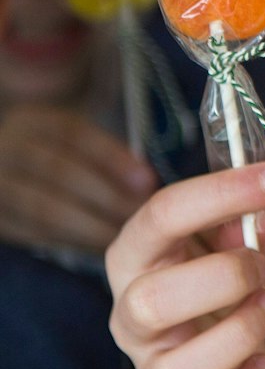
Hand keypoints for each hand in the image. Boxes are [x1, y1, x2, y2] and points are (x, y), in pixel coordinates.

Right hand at [0, 104, 156, 252]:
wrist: (10, 174)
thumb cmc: (59, 159)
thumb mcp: (76, 144)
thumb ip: (106, 156)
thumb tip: (146, 184)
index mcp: (33, 122)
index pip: (73, 134)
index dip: (112, 158)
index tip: (147, 181)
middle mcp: (6, 148)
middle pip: (58, 171)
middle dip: (106, 196)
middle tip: (141, 214)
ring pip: (43, 209)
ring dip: (90, 226)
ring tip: (124, 235)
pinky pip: (33, 233)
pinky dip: (70, 241)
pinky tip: (99, 245)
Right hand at [106, 163, 264, 368]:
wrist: (212, 329)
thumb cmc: (222, 271)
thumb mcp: (231, 234)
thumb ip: (248, 215)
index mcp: (137, 257)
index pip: (159, 216)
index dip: (222, 192)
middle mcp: (131, 317)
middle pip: (148, 303)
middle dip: (224, 279)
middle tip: (262, 267)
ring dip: (239, 337)